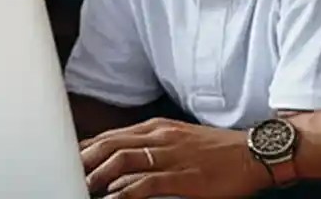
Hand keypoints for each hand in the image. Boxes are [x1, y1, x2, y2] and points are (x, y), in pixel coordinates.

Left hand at [79, 118, 272, 197]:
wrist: (254, 153)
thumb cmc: (216, 150)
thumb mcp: (177, 139)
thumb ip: (148, 146)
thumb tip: (119, 159)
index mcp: (155, 128)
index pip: (110, 135)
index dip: (86, 148)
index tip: (67, 160)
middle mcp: (159, 137)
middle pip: (109, 143)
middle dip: (84, 159)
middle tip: (66, 173)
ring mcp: (171, 156)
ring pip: (123, 160)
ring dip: (99, 174)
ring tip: (85, 187)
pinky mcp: (184, 177)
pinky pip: (147, 183)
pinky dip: (127, 191)